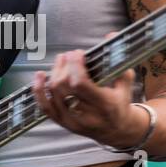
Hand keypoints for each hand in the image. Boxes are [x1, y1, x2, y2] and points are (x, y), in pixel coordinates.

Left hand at [31, 32, 140, 147]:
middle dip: (64, 66)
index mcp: (104, 105)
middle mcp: (86, 115)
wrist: (117, 131)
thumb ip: (118, 60)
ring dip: (54, 73)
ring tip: (61, 61)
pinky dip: (39, 91)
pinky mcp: (63, 123)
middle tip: (69, 55)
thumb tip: (110, 35)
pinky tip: (40, 76)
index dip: (75, 65)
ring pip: (53, 94)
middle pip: (64, 87)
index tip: (78, 54)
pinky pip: (45, 108)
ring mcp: (72, 121)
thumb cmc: (120, 103)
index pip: (80, 83)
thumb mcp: (126, 83)